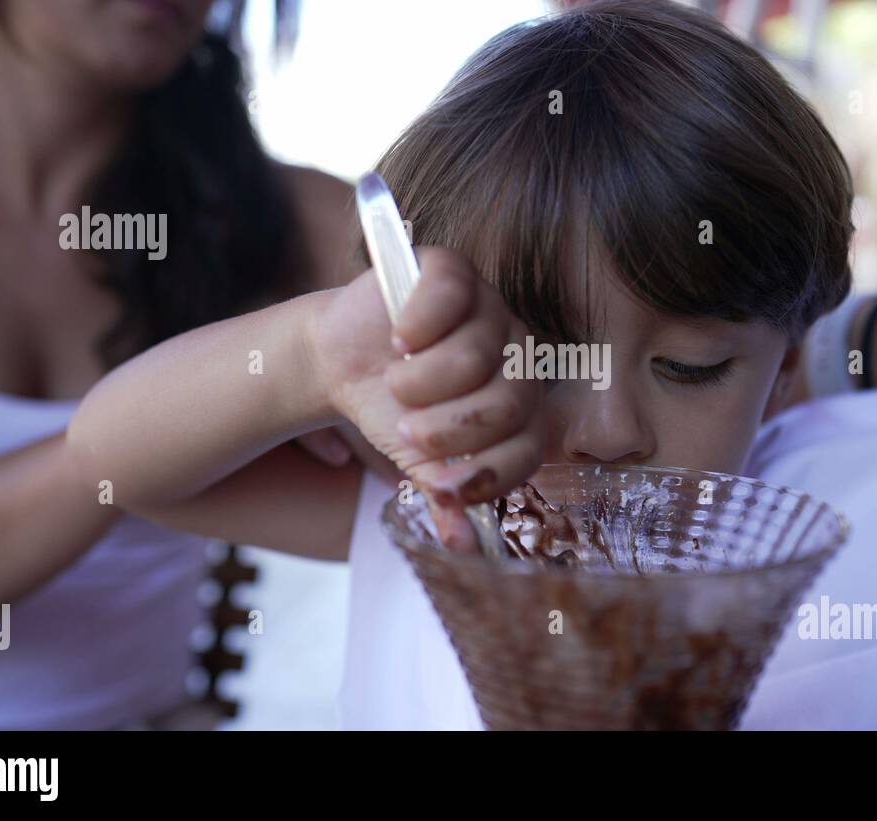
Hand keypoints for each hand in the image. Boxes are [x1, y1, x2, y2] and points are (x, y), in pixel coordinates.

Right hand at [308, 247, 544, 548]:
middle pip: (510, 400)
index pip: (530, 445)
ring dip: (423, 382)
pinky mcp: (452, 270)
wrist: (345, 359)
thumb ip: (446, 497)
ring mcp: (489, 307)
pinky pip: (450, 295)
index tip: (443, 487)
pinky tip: (398, 337)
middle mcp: (517, 352)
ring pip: (476, 354)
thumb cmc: (393, 410)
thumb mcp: (420, 461)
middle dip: (451, 429)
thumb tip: (462, 549)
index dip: (489, 473)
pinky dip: (418, 324)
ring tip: (397, 382)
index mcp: (522, 402)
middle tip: (409, 430)